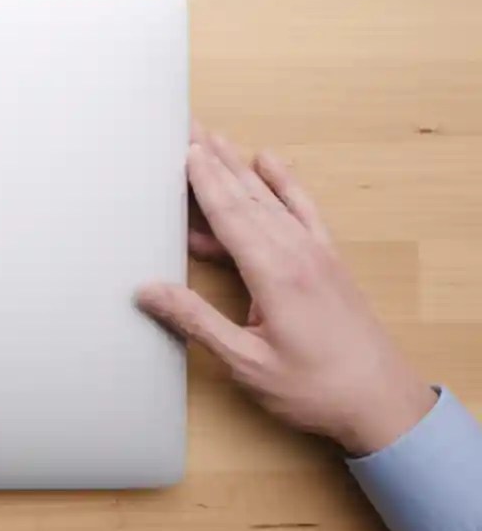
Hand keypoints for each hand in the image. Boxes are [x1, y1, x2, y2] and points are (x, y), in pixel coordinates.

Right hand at [136, 129, 434, 454]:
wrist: (382, 403)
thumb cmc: (314, 388)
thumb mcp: (245, 362)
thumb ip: (196, 321)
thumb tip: (148, 291)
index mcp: (275, 274)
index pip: (231, 215)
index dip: (204, 181)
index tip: (184, 149)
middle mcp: (297, 253)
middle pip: (247, 195)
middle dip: (216, 161)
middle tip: (190, 128)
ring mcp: (317, 253)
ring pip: (271, 197)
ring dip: (240, 167)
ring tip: (216, 138)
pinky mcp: (328, 260)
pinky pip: (302, 209)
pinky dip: (284, 183)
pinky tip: (269, 163)